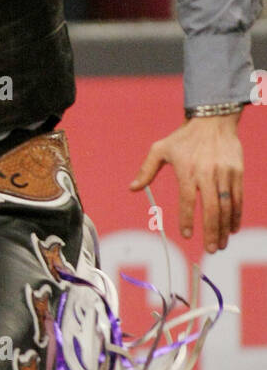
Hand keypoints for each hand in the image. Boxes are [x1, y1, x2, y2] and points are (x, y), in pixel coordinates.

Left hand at [129, 112, 243, 252]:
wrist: (213, 119)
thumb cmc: (184, 137)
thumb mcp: (160, 148)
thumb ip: (146, 170)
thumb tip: (131, 188)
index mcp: (188, 170)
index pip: (188, 200)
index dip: (188, 219)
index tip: (187, 235)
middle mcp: (207, 173)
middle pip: (212, 207)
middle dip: (212, 231)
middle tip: (211, 250)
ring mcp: (224, 173)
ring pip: (227, 205)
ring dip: (225, 227)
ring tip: (221, 244)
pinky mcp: (237, 172)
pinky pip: (238, 197)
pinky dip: (236, 214)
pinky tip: (232, 228)